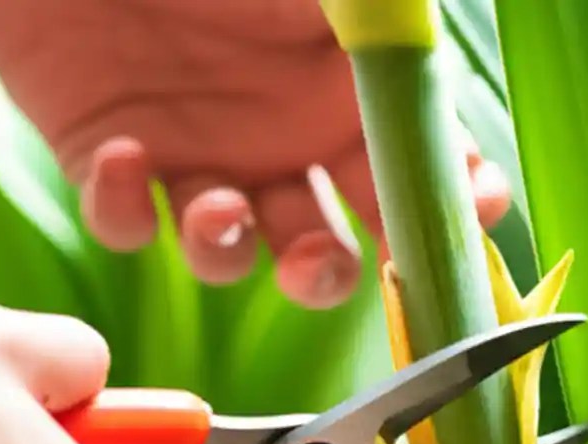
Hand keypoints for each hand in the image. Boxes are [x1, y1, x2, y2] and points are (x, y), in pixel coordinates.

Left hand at [0, 0, 511, 307]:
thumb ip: (372, 12)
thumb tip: (422, 35)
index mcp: (339, 91)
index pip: (418, 165)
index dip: (452, 200)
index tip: (468, 212)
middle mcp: (279, 141)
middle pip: (327, 245)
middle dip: (332, 273)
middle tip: (318, 263)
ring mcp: (200, 160)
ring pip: (232, 257)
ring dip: (230, 252)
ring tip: (216, 208)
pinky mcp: (118, 170)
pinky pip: (127, 225)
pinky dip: (125, 209)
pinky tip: (125, 156)